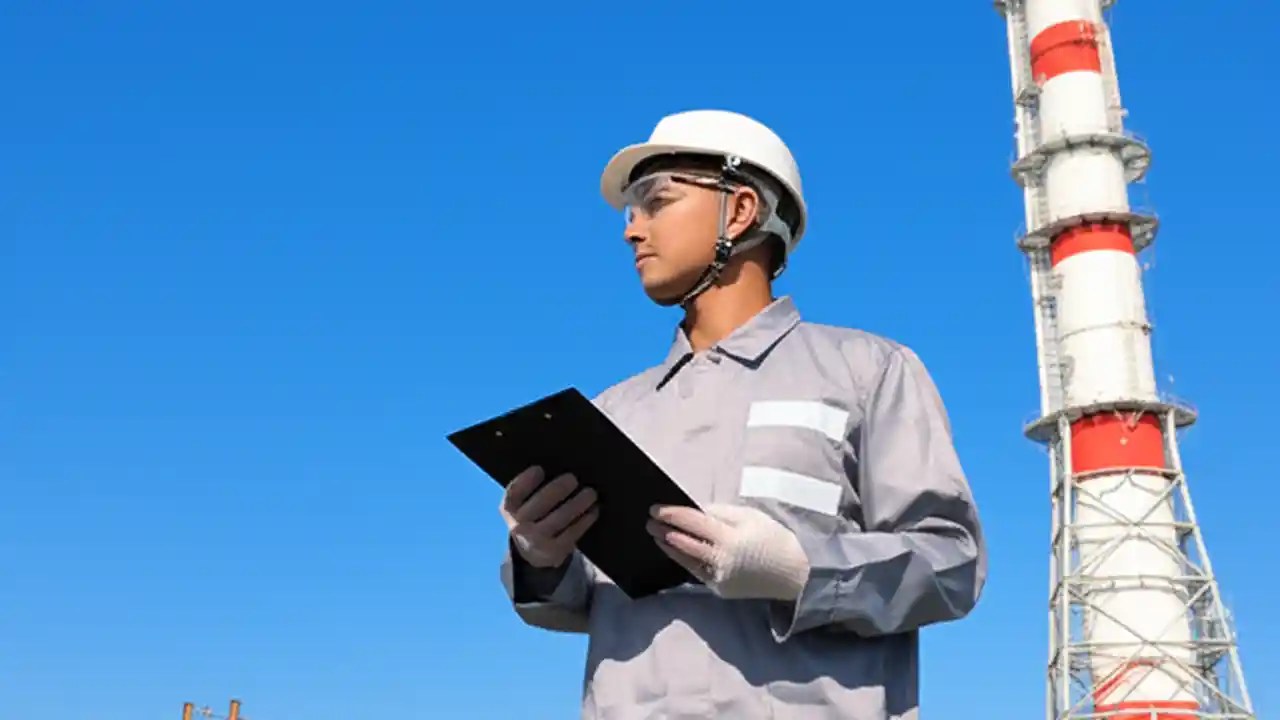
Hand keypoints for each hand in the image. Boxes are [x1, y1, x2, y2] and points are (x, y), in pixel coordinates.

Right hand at [501, 465, 598, 568]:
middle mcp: (519, 526)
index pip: (515, 492)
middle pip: (541, 503)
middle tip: (573, 479)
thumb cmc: (533, 515)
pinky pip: (573, 532)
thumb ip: (532, 487)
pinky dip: (585, 519)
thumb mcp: (523, 503)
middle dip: (558, 489)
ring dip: (578, 503)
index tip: (540, 469)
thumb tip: (557, 468)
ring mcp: (537, 541)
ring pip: (560, 517)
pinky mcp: (555, 551)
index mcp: (509, 508)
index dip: (526, 480)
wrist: (533, 551)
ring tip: (590, 493)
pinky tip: (593, 510)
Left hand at [647, 503, 809, 600]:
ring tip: (656, 535)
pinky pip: (697, 572)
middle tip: (649, 521)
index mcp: (730, 538)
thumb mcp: (749, 516)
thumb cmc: (772, 539)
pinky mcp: (720, 589)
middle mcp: (721, 560)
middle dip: (664, 531)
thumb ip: (719, 513)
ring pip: (686, 560)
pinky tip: (675, 551)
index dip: (672, 514)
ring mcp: (719, 578)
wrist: (793, 573)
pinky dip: (685, 560)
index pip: (693, 523)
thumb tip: (694, 511)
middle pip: (685, 543)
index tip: (656, 508)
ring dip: (669, 547)